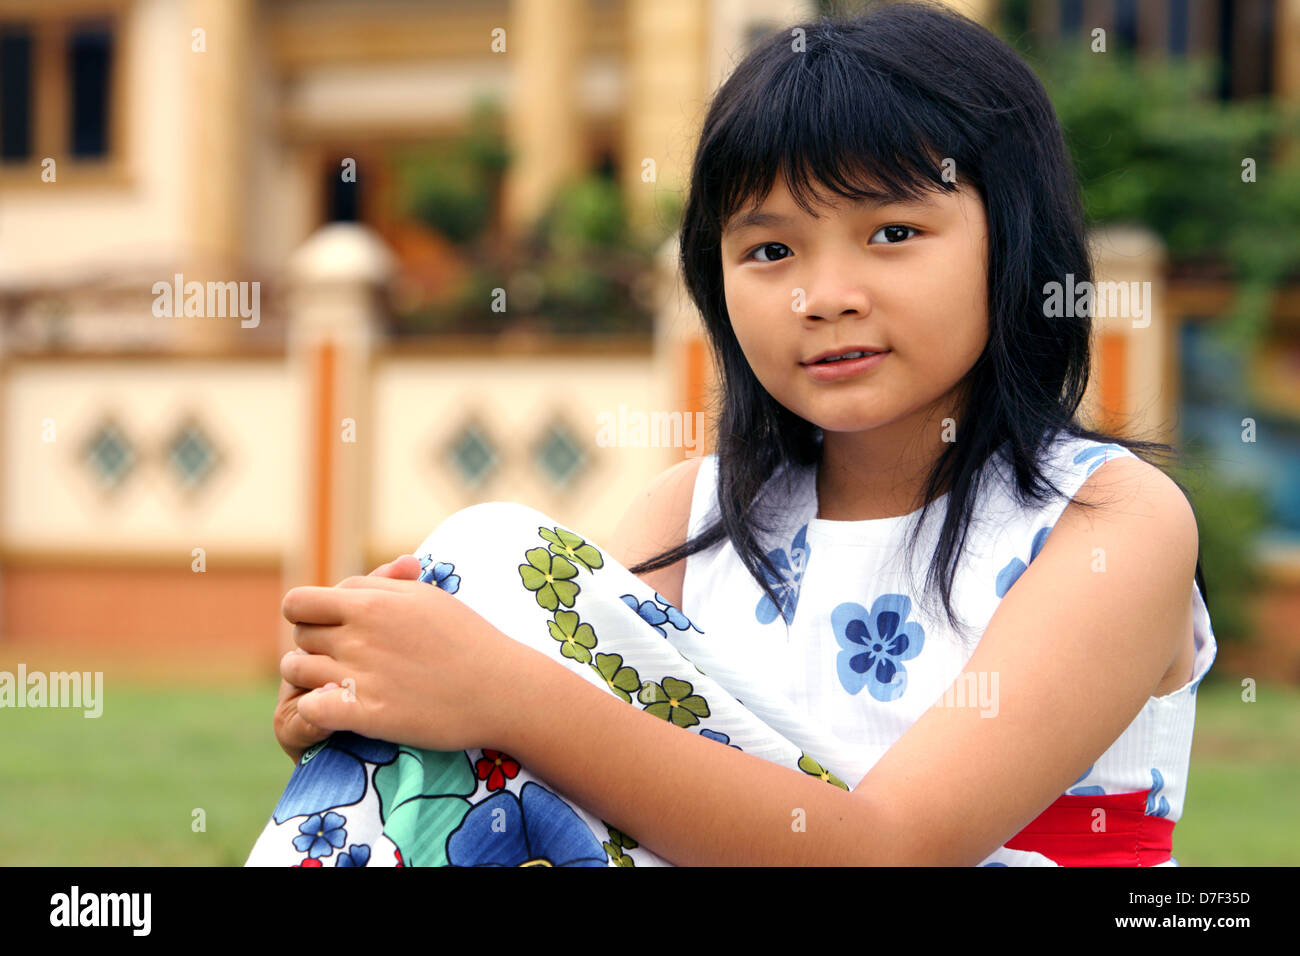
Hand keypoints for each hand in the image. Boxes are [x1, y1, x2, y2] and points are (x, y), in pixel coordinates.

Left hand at [278, 565, 536, 753]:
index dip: (308, 616)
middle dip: (311, 644)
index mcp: (371, 602)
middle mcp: (359, 634)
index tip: (329, 630)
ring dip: (307, 678)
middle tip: (338, 658)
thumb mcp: (427, 597)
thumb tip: (344, 588)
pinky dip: (315, 710)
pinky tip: (335, 711)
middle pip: (298, 635)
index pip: (300, 602)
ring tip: (332, 684)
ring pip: (295, 671)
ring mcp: (362, 674)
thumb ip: (380, 586)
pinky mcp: (368, 714)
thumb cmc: (469, 639)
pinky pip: (311, 709)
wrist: (503, 689)